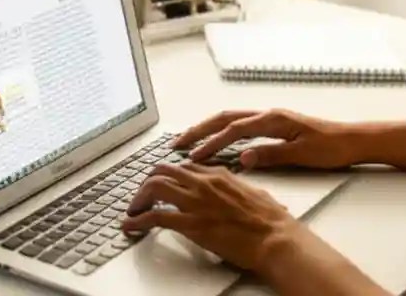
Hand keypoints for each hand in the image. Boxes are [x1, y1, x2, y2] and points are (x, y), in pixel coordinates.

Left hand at [120, 163, 305, 272]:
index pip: (184, 167)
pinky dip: (137, 221)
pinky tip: (130, 226)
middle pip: (164, 170)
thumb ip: (238, 189)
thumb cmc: (272, 221)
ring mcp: (195, 202)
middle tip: (143, 194)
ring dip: (139, 198)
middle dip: (148, 181)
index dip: (169, 174)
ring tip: (133, 209)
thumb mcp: (255, 194)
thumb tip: (236, 192)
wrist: (275, 239)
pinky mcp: (191, 224)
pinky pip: (155, 217)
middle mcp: (204, 183)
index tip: (162, 182)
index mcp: (219, 175)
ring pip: (154, 187)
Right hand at [175, 109, 361, 170]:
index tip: (194, 156)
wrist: (353, 140)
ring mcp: (271, 118)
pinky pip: (241, 125)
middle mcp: (269, 114)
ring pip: (231, 119)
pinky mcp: (274, 125)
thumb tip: (242, 158)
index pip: (233, 131)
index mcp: (273, 120)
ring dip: (209, 128)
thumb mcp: (301, 154)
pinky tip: (217, 142)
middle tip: (178, 143)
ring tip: (190, 141)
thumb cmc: (331, 147)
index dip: (212, 143)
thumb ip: (270, 155)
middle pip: (225, 118)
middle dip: (199, 129)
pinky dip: (223, 131)